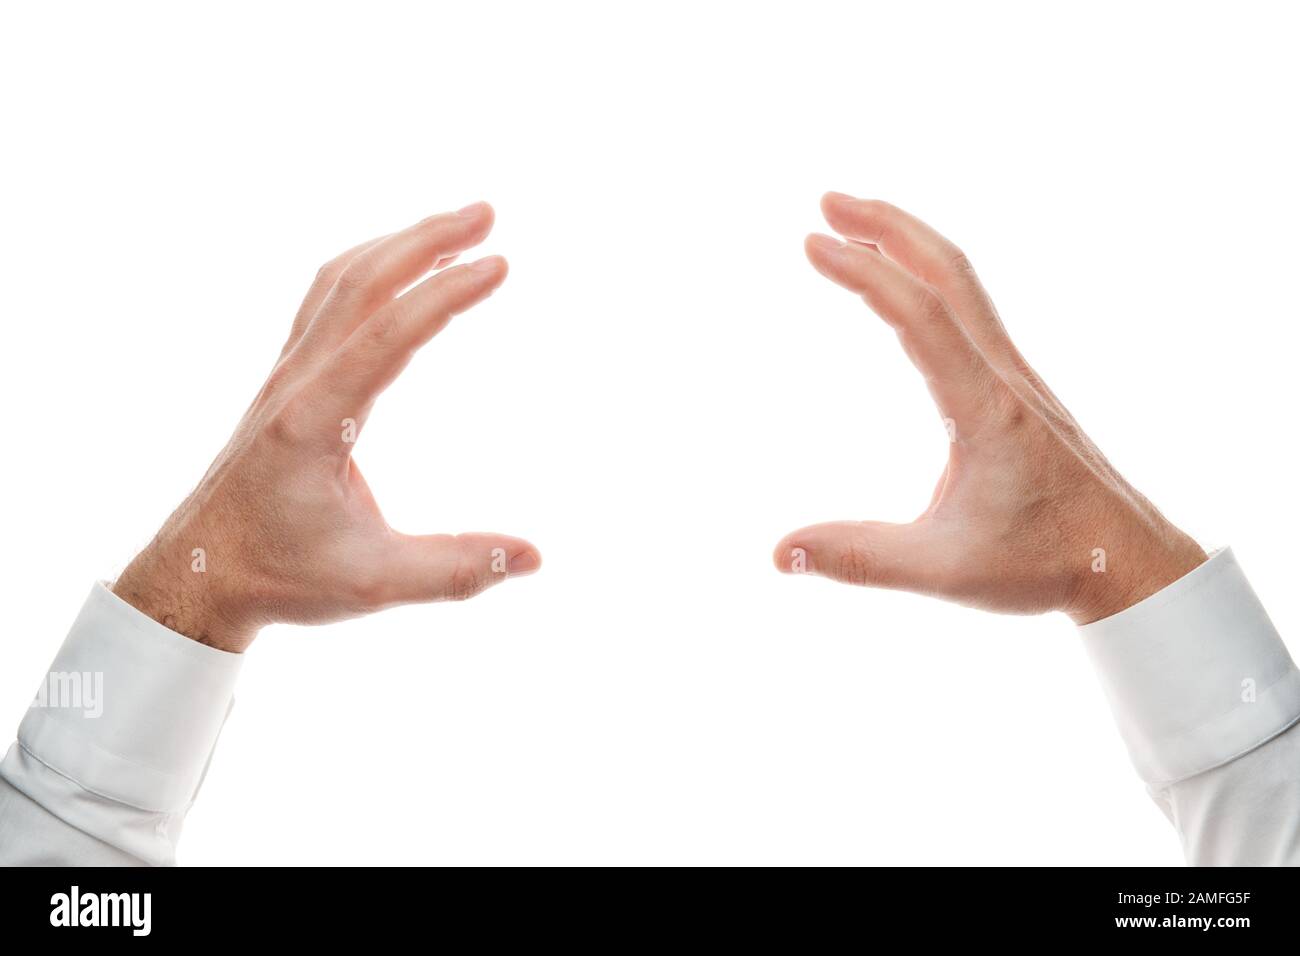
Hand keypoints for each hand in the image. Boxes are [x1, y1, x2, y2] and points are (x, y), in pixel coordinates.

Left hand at [113, 202, 540, 651]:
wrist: (202, 569)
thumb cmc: (282, 575)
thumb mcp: (373, 583)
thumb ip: (456, 570)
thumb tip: (534, 556)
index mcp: (314, 422)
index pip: (386, 336)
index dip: (445, 295)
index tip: (499, 264)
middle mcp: (296, 383)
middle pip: (360, 283)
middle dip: (424, 239)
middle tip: (488, 214)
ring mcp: (287, 373)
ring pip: (339, 282)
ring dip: (398, 243)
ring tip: (459, 225)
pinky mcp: (290, 377)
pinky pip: (328, 299)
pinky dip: (371, 265)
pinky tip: (402, 264)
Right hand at [774, 193, 1204, 623]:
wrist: (1127, 562)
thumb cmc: (1044, 564)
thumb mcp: (944, 572)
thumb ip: (858, 560)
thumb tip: (777, 553)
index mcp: (986, 409)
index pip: (921, 317)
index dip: (864, 274)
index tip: (810, 243)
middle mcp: (1005, 376)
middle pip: (949, 272)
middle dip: (887, 225)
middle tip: (826, 200)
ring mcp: (1016, 374)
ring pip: (964, 283)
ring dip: (909, 241)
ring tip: (854, 223)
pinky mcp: (1017, 385)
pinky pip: (971, 307)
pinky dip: (930, 274)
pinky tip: (906, 285)